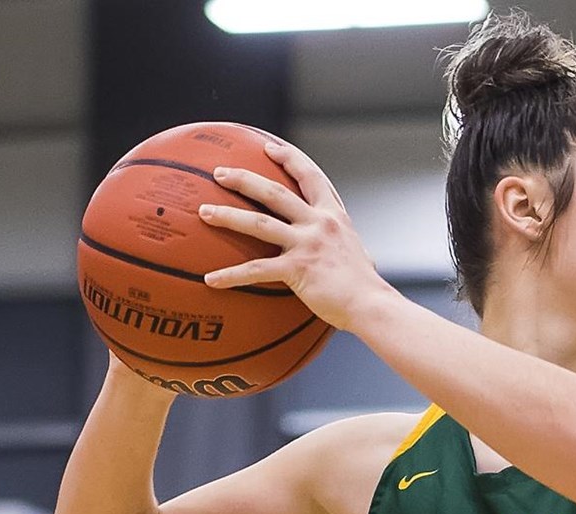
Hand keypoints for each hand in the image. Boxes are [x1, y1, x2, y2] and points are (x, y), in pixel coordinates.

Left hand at [200, 141, 391, 332]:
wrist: (372, 305)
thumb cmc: (364, 285)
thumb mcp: (357, 251)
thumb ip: (342, 242)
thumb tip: (341, 246)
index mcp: (334, 216)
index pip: (310, 177)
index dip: (289, 158)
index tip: (269, 146)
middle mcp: (319, 223)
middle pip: (274, 192)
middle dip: (244, 179)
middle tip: (219, 172)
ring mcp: (307, 245)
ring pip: (259, 222)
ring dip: (228, 215)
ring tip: (203, 212)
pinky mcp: (297, 270)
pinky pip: (256, 270)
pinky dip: (231, 275)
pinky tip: (210, 280)